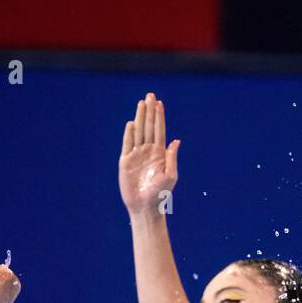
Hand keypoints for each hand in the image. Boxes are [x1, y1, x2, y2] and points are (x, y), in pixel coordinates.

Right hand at [119, 92, 179, 215]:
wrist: (145, 207)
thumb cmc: (160, 194)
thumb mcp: (170, 176)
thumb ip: (172, 158)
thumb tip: (176, 141)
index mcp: (159, 153)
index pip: (159, 130)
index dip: (159, 117)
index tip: (159, 103)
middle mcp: (148, 151)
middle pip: (148, 127)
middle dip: (150, 111)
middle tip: (150, 95)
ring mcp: (136, 155)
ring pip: (138, 132)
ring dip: (140, 117)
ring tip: (141, 103)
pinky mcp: (125, 162)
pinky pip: (127, 144)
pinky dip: (129, 134)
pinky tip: (131, 123)